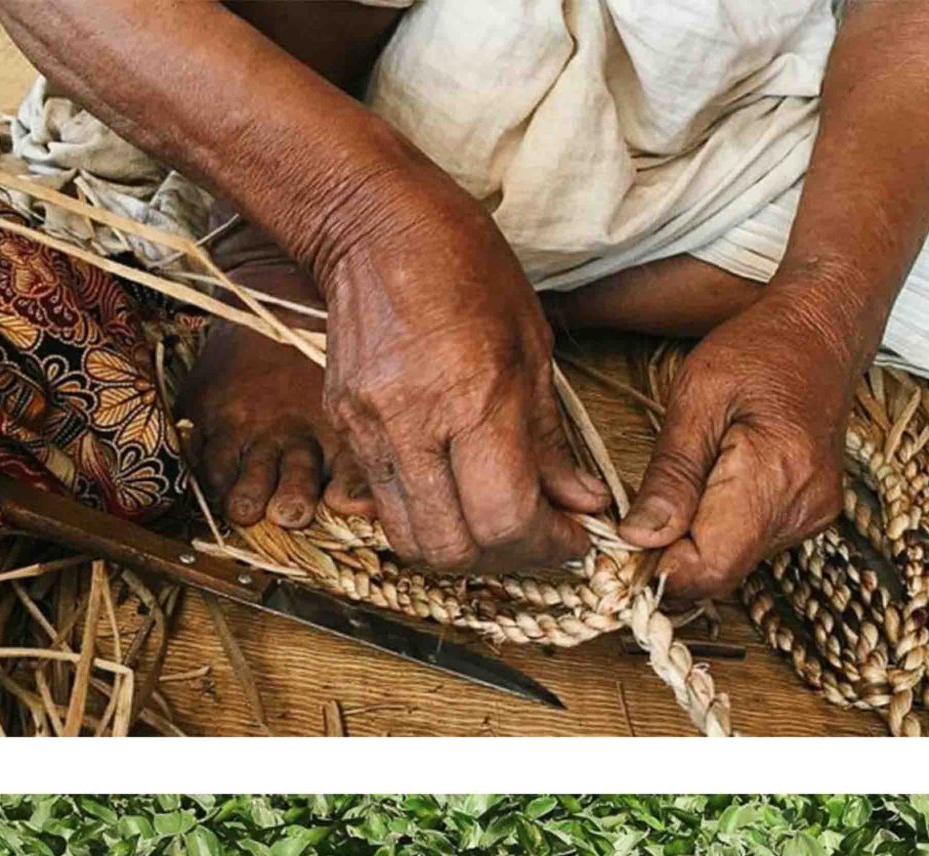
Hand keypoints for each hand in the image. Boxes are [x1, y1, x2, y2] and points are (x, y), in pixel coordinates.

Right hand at [320, 152, 608, 572]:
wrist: (370, 223)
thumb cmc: (464, 265)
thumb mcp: (532, 344)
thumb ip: (552, 439)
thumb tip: (583, 504)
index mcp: (472, 397)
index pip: (505, 518)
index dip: (547, 546)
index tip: (574, 537)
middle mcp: (414, 424)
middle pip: (455, 547)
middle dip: (507, 559)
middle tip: (539, 540)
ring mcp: (370, 431)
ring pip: (413, 541)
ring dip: (463, 552)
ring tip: (498, 526)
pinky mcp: (344, 430)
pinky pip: (386, 506)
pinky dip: (428, 519)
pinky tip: (458, 495)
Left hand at [619, 271, 860, 599]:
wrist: (822, 333)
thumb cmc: (757, 350)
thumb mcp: (696, 397)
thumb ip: (671, 473)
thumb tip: (639, 538)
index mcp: (775, 477)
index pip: (709, 568)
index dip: (659, 568)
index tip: (628, 538)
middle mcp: (801, 511)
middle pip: (719, 575)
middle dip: (670, 559)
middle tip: (641, 516)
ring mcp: (811, 519)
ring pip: (733, 567)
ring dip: (693, 546)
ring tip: (678, 493)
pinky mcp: (809, 519)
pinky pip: (750, 549)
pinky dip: (717, 534)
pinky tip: (708, 494)